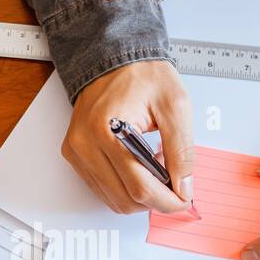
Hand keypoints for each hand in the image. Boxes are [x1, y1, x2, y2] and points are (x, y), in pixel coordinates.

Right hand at [64, 60, 194, 213]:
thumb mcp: (175, 106)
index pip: (140, 187)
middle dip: (155, 201)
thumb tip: (184, 189)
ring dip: (140, 196)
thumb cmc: (143, 75)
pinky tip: (138, 167)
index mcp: (107, 130)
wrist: (114, 58)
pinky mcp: (74, 156)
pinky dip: (125, 188)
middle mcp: (85, 144)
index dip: (167, 201)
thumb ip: (182, 151)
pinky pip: (103, 190)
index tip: (185, 200)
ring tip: (156, 169)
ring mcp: (76, 152)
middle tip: (175, 184)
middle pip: (125, 199)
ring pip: (114, 200)